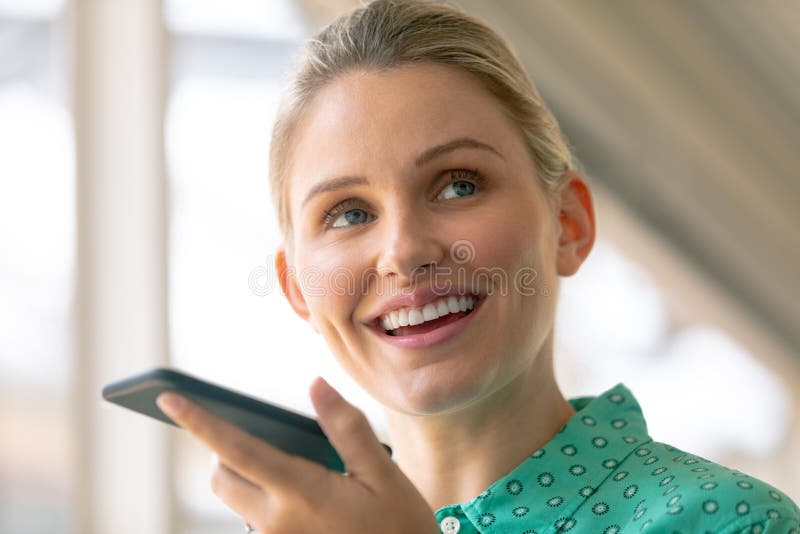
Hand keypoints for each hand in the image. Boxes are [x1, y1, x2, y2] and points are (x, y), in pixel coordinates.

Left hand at [156, 378, 438, 533]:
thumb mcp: (383, 472)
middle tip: (259, 434)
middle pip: (222, 479)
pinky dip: (263, 502)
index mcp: (301, 492)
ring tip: (295, 468)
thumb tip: (316, 384)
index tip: (169, 398)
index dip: (200, 421)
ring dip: (245, 480)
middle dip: (223, 452)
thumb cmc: (399, 524)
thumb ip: (346, 427)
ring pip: (236, 503)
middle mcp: (277, 521)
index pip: (237, 449)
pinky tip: (304, 499)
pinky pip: (256, 523)